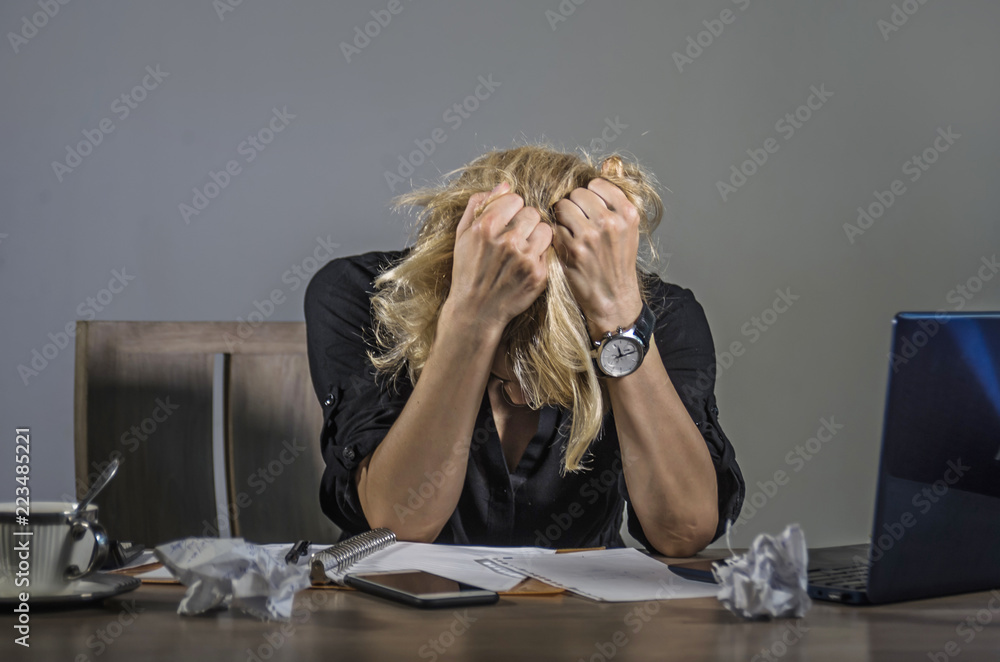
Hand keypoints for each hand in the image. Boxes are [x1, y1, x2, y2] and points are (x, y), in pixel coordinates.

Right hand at [443, 181, 553, 332]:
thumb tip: (503, 185)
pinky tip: (526, 264)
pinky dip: (539, 255)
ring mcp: (524, 258)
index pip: (515, 198)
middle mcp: (507, 241)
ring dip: (537, 236)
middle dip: (525, 222)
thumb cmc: (468, 271)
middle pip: (532, 212)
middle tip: (516, 236)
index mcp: (486, 227)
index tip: (507, 221)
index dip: (512, 209)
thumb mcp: (462, 235)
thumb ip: (479, 206)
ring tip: (524, 248)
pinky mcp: (538, 274)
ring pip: (545, 229)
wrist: (476, 310)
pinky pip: (549, 251)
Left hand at [552, 168, 642, 338]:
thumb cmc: (618, 262)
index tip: (591, 211)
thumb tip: (610, 160)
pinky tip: (566, 245)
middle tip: (579, 223)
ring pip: (563, 207)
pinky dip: (556, 234)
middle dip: (574, 206)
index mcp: (627, 213)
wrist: (614, 298)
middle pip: (577, 194)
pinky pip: (555, 227)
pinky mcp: (572, 249)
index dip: (590, 197)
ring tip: (571, 232)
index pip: (597, 185)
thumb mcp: (627, 227)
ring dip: (562, 218)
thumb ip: (617, 193)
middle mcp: (610, 222)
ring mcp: (590, 236)